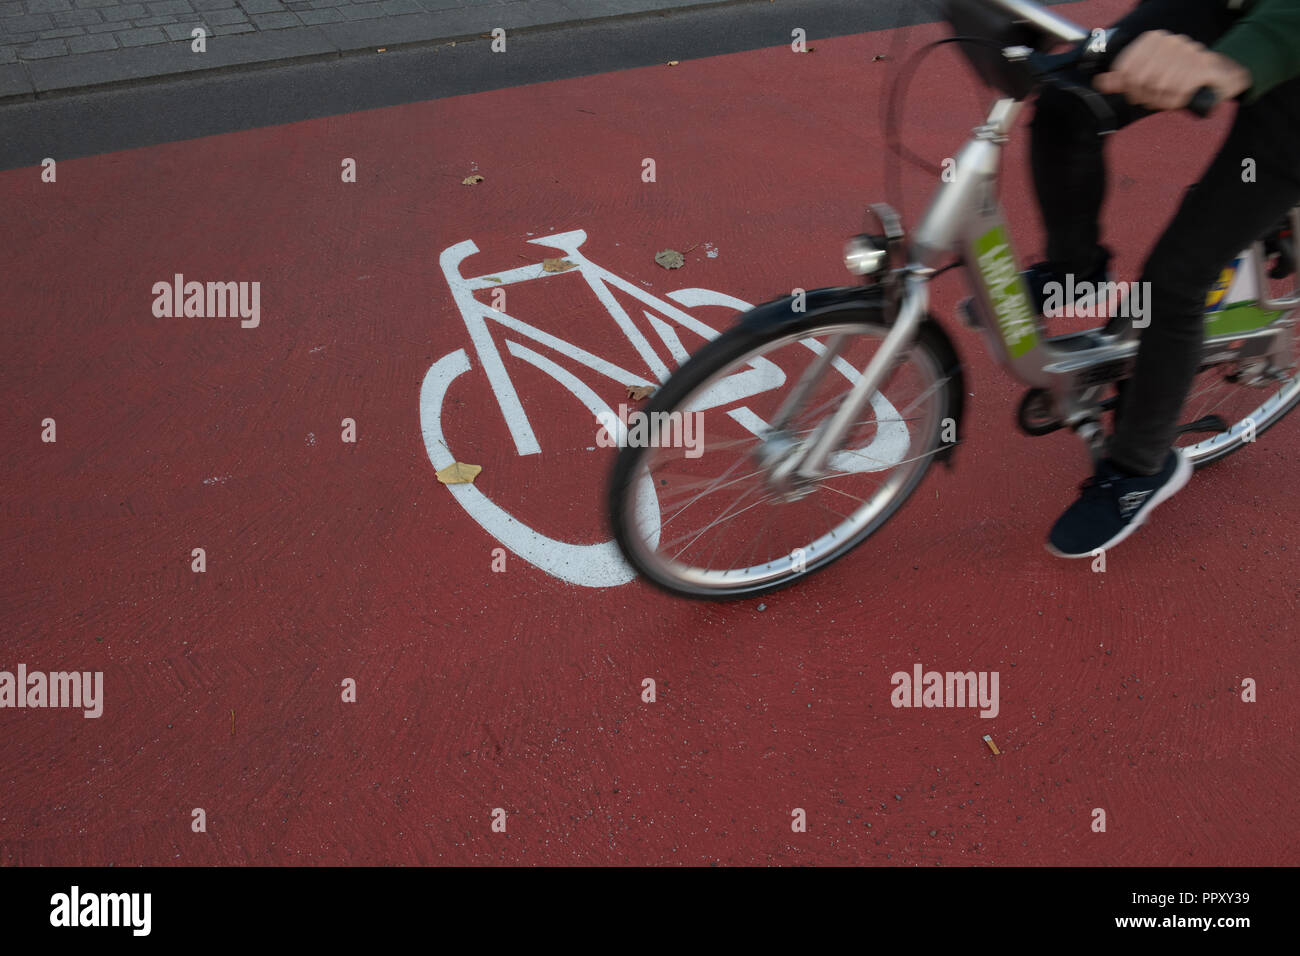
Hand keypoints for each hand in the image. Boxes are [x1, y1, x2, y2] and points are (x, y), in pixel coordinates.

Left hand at [1093, 29, 1251, 109]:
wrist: (1216, 76)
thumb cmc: (1178, 77)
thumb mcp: (1147, 76)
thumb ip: (1123, 79)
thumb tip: (1100, 82)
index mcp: (1152, 40)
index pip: (1124, 69)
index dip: (1128, 88)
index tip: (1137, 94)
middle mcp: (1168, 42)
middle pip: (1139, 79)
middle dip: (1145, 96)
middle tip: (1154, 99)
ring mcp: (1187, 52)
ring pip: (1158, 87)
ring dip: (1162, 100)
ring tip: (1169, 97)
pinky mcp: (1201, 66)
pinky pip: (1177, 91)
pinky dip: (1176, 100)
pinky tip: (1181, 97)